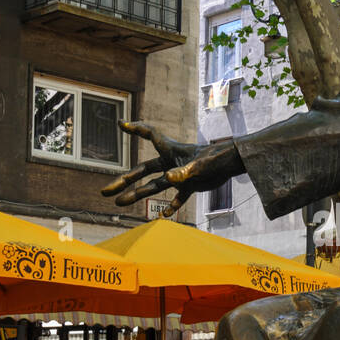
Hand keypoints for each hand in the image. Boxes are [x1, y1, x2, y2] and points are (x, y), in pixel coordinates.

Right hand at [102, 123, 241, 216]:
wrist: (233, 164)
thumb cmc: (217, 160)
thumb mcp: (199, 167)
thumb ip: (184, 172)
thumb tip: (169, 178)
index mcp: (171, 151)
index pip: (150, 135)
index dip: (136, 129)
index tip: (120, 124)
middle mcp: (170, 163)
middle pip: (142, 170)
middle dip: (124, 180)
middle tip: (105, 191)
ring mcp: (178, 175)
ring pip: (153, 186)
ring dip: (137, 194)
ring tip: (119, 202)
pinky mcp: (189, 185)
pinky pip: (176, 197)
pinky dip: (170, 206)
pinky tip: (162, 216)